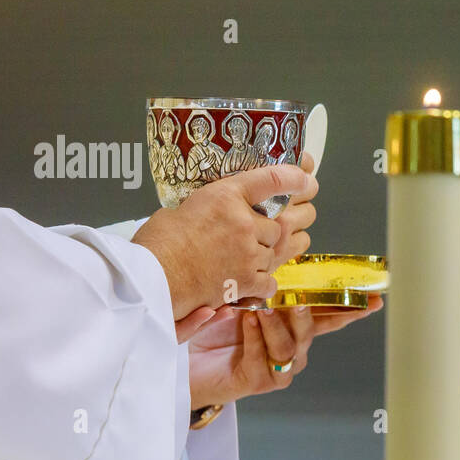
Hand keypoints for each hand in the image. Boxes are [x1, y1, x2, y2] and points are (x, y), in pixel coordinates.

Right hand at [132, 162, 318, 319]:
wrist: (153, 277)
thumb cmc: (158, 244)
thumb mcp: (181, 208)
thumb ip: (208, 206)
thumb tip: (212, 213)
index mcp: (225, 196)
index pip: (271, 178)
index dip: (294, 177)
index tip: (306, 178)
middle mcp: (243, 222)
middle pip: (280, 224)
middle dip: (275, 230)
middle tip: (266, 235)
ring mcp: (249, 252)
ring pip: (277, 252)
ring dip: (266, 256)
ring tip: (247, 260)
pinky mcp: (248, 280)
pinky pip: (271, 281)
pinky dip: (262, 283)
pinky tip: (250, 281)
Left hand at [186, 296, 382, 408]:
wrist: (184, 353)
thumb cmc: (212, 323)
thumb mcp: (242, 294)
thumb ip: (265, 280)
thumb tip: (285, 248)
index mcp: (294, 325)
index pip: (329, 315)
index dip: (352, 308)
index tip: (375, 299)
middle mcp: (292, 347)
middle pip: (312, 330)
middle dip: (307, 314)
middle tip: (297, 301)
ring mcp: (278, 367)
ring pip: (289, 348)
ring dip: (276, 327)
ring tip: (261, 310)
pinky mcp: (259, 381)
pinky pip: (263, 360)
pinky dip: (254, 340)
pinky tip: (245, 323)